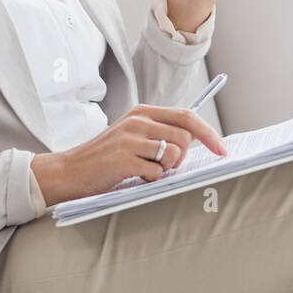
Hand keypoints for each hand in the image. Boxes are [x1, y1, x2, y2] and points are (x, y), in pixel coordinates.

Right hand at [31, 104, 227, 206]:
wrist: (70, 170)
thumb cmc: (106, 158)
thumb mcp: (133, 135)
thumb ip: (161, 133)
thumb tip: (198, 139)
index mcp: (143, 112)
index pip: (187, 116)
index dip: (209, 133)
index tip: (222, 149)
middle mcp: (138, 121)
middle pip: (185, 138)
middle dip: (180, 157)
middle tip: (161, 165)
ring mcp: (130, 139)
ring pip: (173, 155)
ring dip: (164, 169)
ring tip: (143, 170)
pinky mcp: (124, 159)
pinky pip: (156, 173)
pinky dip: (150, 179)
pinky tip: (133, 176)